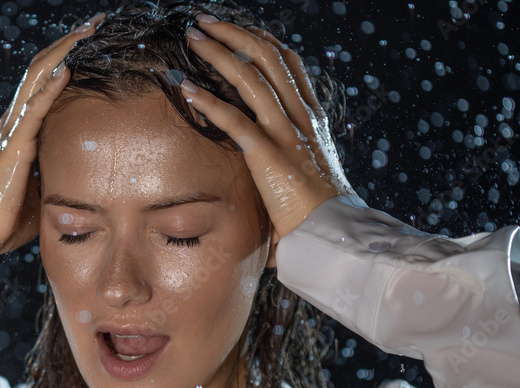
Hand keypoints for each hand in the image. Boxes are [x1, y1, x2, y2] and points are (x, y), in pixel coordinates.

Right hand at [0, 12, 105, 265]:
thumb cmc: (12, 217)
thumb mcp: (46, 187)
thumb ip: (61, 170)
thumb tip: (90, 171)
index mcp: (20, 130)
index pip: (43, 81)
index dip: (66, 56)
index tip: (92, 39)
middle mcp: (13, 123)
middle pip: (41, 69)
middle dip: (68, 42)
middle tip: (95, 22)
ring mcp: (12, 132)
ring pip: (37, 79)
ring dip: (63, 52)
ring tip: (87, 31)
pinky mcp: (14, 148)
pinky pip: (34, 110)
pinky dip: (51, 88)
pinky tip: (69, 68)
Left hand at [181, 16, 355, 259]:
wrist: (334, 233)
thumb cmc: (321, 213)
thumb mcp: (311, 174)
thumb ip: (295, 158)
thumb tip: (280, 167)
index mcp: (312, 118)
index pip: (290, 64)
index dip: (262, 41)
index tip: (237, 30)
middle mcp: (301, 118)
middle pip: (268, 58)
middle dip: (234, 34)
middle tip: (205, 22)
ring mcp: (285, 133)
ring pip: (249, 77)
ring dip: (217, 53)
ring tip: (192, 38)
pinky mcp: (267, 155)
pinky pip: (233, 119)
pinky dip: (207, 101)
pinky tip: (185, 88)